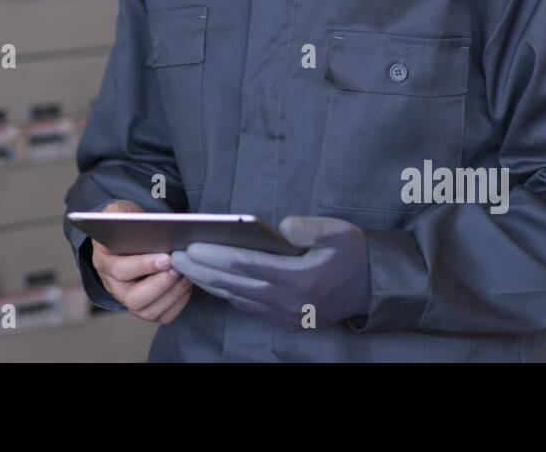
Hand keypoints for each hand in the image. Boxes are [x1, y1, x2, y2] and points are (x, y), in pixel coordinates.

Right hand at [90, 199, 192, 323]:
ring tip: (186, 274)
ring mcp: (129, 300)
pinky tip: (187, 283)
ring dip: (171, 294)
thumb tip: (119, 219)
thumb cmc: (127, 226)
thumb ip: (117, 213)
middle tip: (178, 268)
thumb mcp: (119, 212)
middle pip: (133, 299)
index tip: (166, 257)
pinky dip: (178, 302)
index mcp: (105, 262)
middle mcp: (114, 286)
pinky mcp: (147, 309)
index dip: (143, 266)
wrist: (133, 239)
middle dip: (160, 284)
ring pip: (148, 311)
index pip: (120, 270)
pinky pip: (162, 316)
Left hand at [170, 216, 370, 329]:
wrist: (371, 287)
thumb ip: (310, 228)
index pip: (245, 266)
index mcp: (298, 279)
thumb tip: (281, 226)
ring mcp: (284, 314)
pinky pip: (247, 306)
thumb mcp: (340, 232)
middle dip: (200, 270)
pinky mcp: (283, 320)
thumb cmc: (353, 254)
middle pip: (233, 284)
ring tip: (184, 266)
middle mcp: (287, 301)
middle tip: (174, 255)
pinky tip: (209, 280)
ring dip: (207, 282)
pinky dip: (225, 292)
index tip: (190, 245)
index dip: (215, 256)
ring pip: (236, 297)